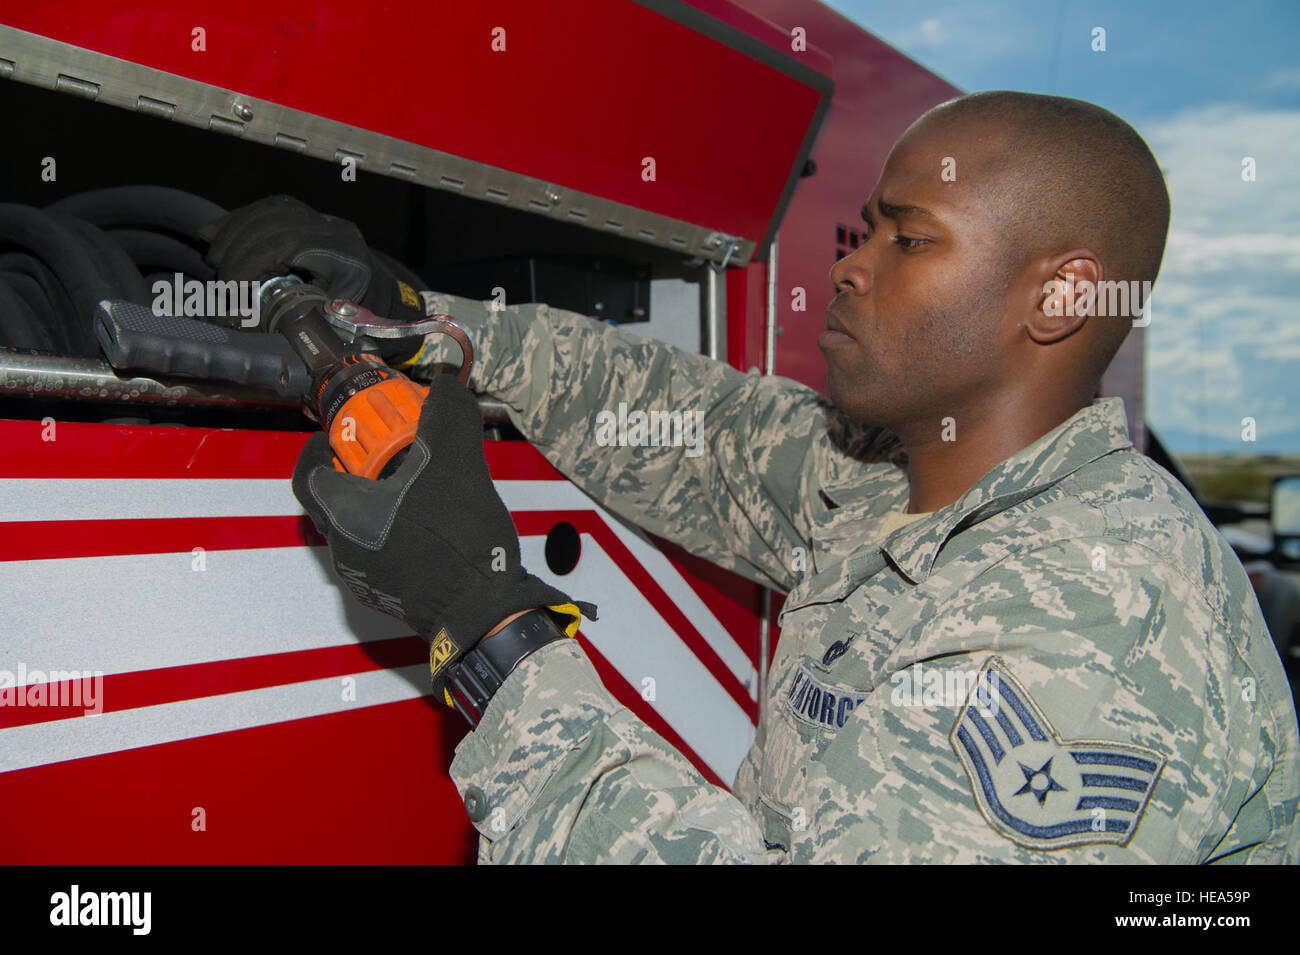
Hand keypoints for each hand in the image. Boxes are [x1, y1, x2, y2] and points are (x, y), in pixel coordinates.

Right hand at [199, 195, 425, 324]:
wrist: (369, 287)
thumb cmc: (353, 309)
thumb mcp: (335, 320)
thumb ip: (303, 321)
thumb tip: (257, 327)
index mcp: (343, 253)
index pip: (287, 247)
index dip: (252, 263)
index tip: (231, 286)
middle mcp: (332, 228)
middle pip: (273, 227)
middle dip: (238, 252)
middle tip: (219, 279)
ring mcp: (317, 216)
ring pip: (266, 213)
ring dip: (232, 234)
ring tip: (214, 259)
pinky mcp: (303, 212)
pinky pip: (264, 208)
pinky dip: (236, 220)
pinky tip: (213, 233)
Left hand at [291, 375, 593, 702]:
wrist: (484, 612)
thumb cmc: (456, 543)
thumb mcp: (456, 464)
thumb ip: (448, 417)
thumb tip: (446, 386)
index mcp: (346, 517)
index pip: (307, 477)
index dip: (317, 449)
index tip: (336, 433)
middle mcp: (346, 552)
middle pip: (333, 503)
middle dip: (354, 472)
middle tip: (381, 452)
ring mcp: (368, 579)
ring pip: (358, 529)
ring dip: (377, 502)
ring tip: (413, 482)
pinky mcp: (393, 596)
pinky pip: (381, 552)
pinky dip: (395, 529)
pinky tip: (430, 519)